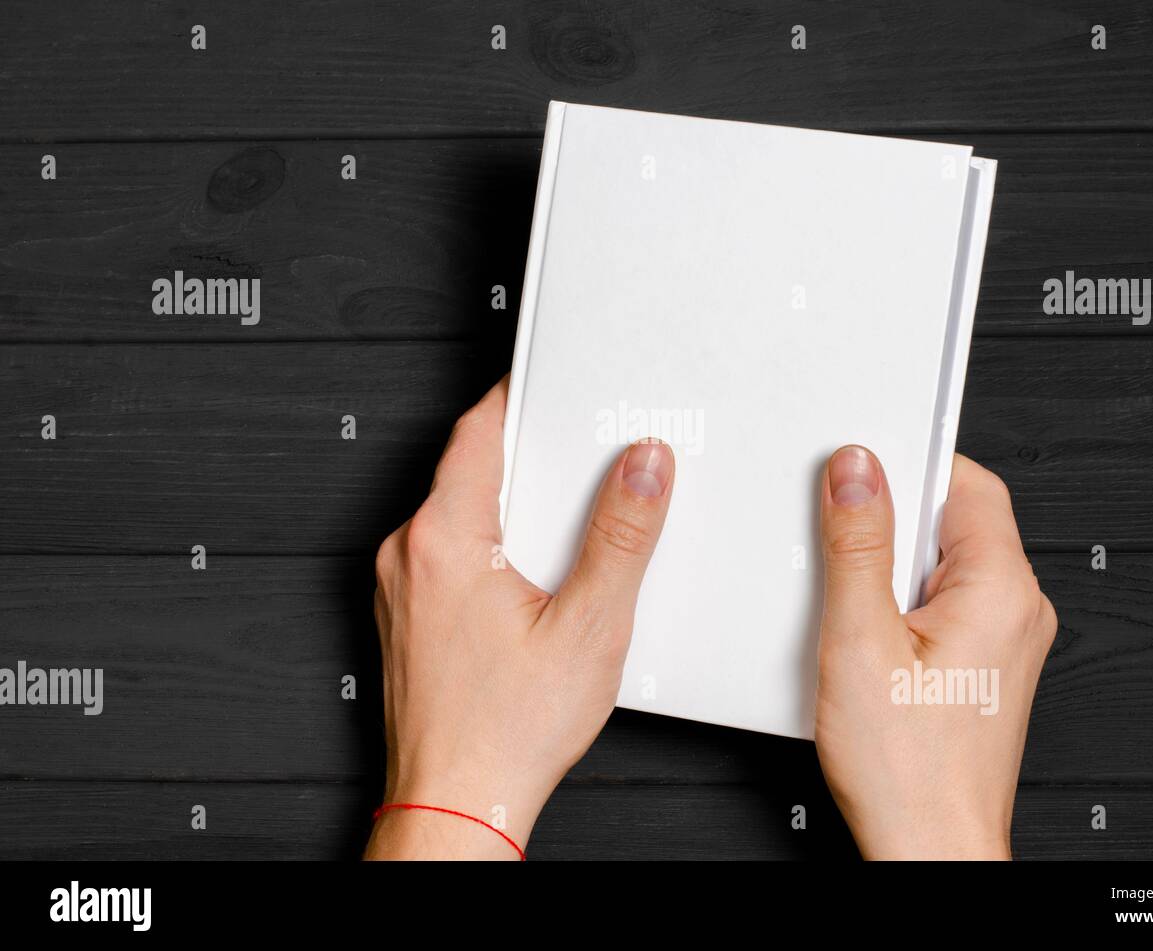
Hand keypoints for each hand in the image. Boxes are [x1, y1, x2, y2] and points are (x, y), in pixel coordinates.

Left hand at [364, 376, 674, 858]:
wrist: (458, 806)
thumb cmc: (504, 734)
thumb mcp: (589, 627)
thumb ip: (622, 537)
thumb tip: (644, 469)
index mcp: (444, 541)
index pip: (478, 432)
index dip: (520, 396)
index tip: (550, 379)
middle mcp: (408, 557)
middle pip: (469, 469)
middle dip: (529, 456)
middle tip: (580, 455)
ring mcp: (401, 589)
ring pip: (458, 513)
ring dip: (511, 505)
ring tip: (566, 525)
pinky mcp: (407, 618)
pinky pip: (447, 553)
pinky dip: (490, 545)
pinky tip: (534, 579)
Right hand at [814, 447, 1056, 859]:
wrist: (929, 849)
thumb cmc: (908, 769)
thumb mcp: (860, 640)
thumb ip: (858, 545)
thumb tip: (857, 471)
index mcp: (1001, 589)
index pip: (967, 482)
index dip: (911, 463)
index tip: (863, 462)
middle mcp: (1018, 610)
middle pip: (954, 522)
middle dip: (891, 522)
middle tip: (841, 544)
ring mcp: (1006, 640)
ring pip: (944, 566)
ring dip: (892, 568)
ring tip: (852, 606)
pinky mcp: (985, 666)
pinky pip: (945, 605)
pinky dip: (902, 604)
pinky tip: (866, 636)